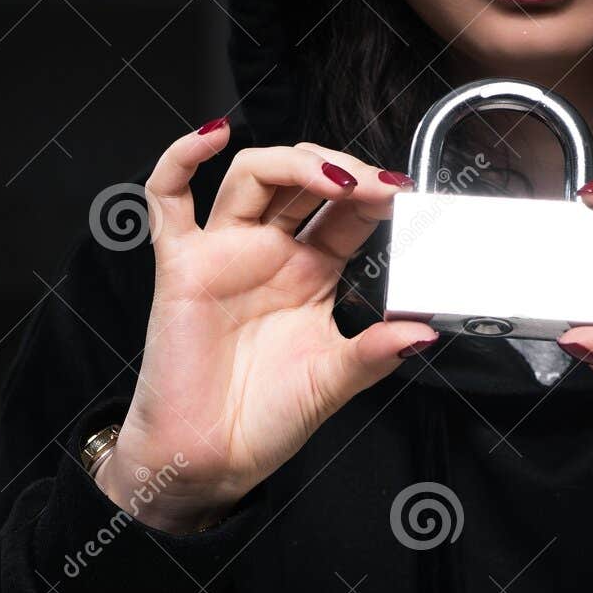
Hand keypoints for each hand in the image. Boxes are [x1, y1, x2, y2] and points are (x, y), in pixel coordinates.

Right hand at [95, 119, 435, 532]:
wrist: (209, 458)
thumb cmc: (264, 420)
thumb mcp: (335, 381)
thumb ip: (376, 353)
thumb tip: (424, 333)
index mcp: (310, 273)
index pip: (347, 213)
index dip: (375, 195)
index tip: (407, 195)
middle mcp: (269, 254)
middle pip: (303, 180)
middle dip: (344, 171)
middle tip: (379, 187)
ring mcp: (225, 253)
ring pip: (253, 176)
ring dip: (295, 163)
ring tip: (336, 180)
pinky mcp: (182, 266)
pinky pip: (167, 198)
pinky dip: (181, 157)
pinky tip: (212, 135)